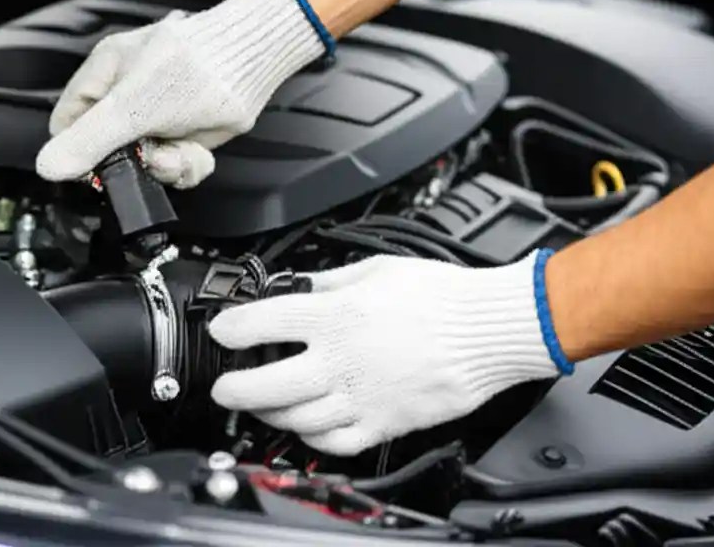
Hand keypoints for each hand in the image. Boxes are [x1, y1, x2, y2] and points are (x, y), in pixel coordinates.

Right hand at [35, 0, 325, 187]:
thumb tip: (47, 166)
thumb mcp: (131, 108)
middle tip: (154, 154)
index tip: (104, 165)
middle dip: (136, 163)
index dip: (82, 152)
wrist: (252, 60)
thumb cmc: (195, 66)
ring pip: (144, 163)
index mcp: (103, 75)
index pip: (69, 127)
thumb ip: (89, 140)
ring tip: (181, 149)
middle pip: (109, 152)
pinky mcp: (183, 129)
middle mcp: (126, 94)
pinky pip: (173, 162)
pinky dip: (188, 163)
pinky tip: (197, 150)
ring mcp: (155, 113)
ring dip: (166, 165)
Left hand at [208, 252, 563, 455]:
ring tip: (262, 407)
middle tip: (224, 387)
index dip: (232, 328)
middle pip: (266, 384)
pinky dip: (312, 439)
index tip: (222, 331)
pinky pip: (335, 443)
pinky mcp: (384, 422)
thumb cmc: (444, 297)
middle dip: (234, 388)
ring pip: (295, 419)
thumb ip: (331, 282)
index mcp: (336, 316)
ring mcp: (362, 397)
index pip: (263, 323)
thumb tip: (302, 286)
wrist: (491, 330)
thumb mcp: (377, 270)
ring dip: (269, 415)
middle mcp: (342, 360)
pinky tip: (306, 428)